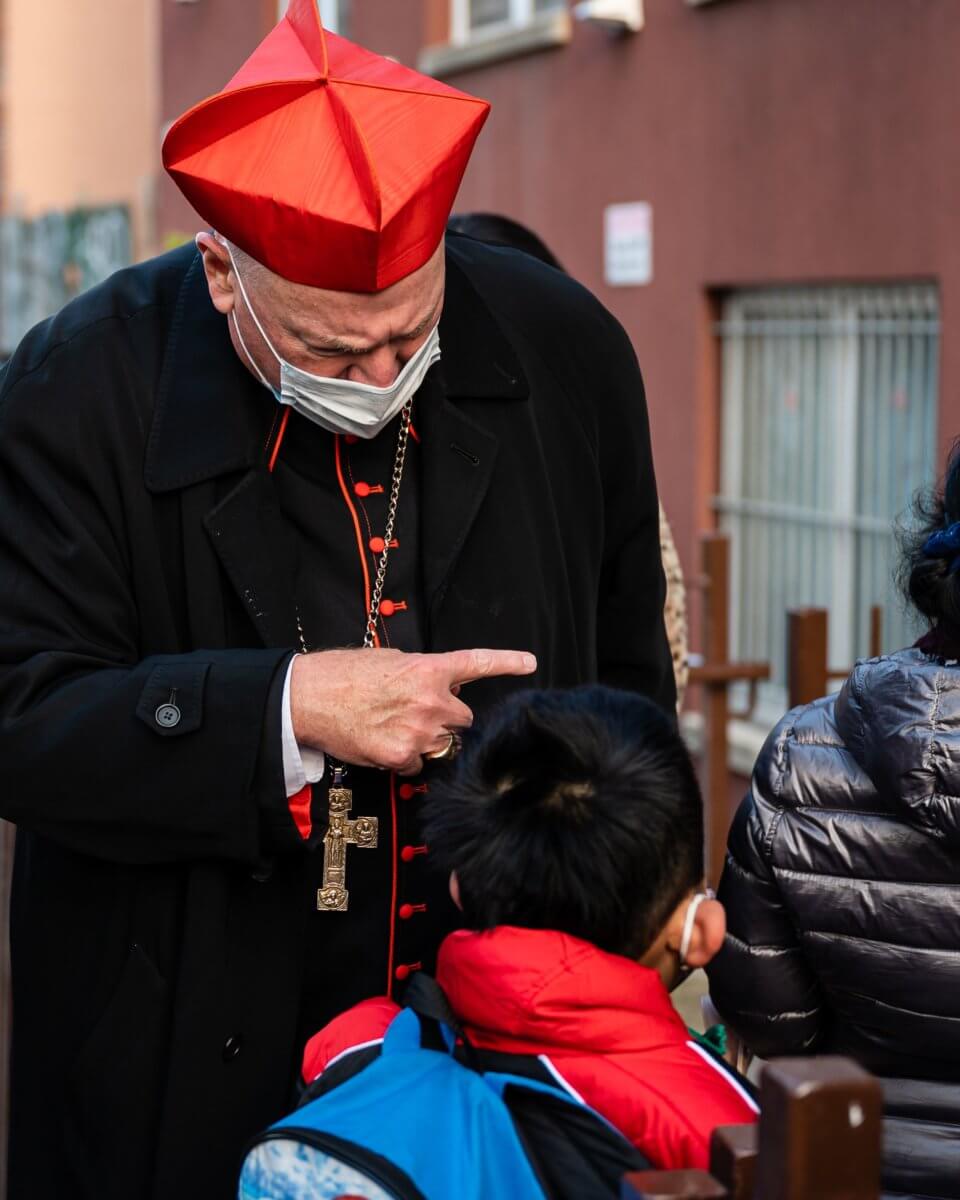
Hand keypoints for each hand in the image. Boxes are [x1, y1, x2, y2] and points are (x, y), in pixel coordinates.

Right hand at [290, 646, 536, 774]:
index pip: (477, 663)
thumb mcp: (389, 662)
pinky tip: (383, 743)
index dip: (507, 662)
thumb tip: (435, 686)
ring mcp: (418, 732)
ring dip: (427, 739)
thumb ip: (421, 673)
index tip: (529, 663)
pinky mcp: (401, 757)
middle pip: (463, 718)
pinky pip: (418, 764)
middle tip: (417, 713)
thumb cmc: (343, 675)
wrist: (309, 698)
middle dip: (447, 718)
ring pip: (442, 744)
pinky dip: (404, 758)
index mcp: (429, 669)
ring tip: (394, 726)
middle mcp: (431, 701)